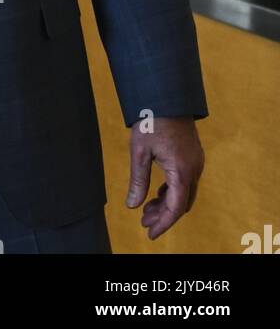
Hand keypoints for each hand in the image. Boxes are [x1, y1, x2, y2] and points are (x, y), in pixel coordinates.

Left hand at [126, 116, 204, 239]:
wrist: (167, 95)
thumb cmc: (151, 120)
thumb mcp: (139, 151)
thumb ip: (138, 180)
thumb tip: (132, 205)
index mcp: (182, 170)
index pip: (175, 207)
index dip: (163, 223)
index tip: (150, 233)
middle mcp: (194, 169)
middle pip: (182, 203)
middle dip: (164, 216)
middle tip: (145, 222)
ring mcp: (196, 162)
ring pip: (185, 193)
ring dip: (168, 203)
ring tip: (147, 209)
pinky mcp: (194, 155)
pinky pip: (186, 181)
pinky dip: (173, 191)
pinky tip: (158, 192)